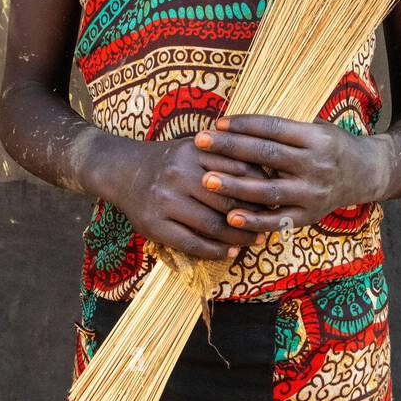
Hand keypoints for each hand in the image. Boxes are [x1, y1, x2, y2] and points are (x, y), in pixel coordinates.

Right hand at [106, 134, 269, 262]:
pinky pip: (191, 243)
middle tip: (272, 225)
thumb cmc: (169, 160)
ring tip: (255, 241)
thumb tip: (269, 175)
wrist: (122, 171)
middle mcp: (178, 174)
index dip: (261, 187)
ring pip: (212, 225)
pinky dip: (215, 251)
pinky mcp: (154, 225)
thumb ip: (225, 156)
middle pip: (227, 200)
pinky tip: (230, 253)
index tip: (277, 198)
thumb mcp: (195, 148)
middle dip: (254, 216)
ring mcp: (164, 200)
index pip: (238, 170)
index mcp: (193, 151)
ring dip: (238, 237)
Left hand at [193, 114, 387, 235]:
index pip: (273, 128)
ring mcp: (313, 192)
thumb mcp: (316, 127)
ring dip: (234, 186)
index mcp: (315, 137)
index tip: (217, 122)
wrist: (366, 173)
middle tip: (199, 142)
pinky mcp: (310, 216)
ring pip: (268, 190)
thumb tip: (237, 121)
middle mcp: (315, 164)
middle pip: (266, 155)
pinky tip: (230, 217)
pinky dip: (254, 220)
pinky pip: (278, 219)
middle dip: (230, 148)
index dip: (244, 124)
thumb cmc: (331, 145)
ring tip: (205, 180)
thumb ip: (283, 127)